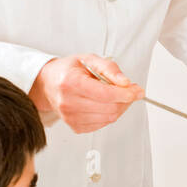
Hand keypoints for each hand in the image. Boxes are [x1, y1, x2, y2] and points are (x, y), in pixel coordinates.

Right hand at [29, 54, 143, 133]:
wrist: (48, 83)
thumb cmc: (68, 71)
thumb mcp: (89, 60)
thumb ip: (109, 68)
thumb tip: (125, 83)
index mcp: (70, 82)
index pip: (106, 94)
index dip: (126, 94)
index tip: (137, 91)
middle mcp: (68, 102)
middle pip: (109, 108)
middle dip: (125, 100)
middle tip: (129, 91)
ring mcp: (70, 117)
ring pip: (108, 118)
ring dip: (119, 107)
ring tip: (115, 95)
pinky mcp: (75, 126)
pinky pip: (102, 124)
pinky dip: (109, 114)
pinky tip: (104, 104)